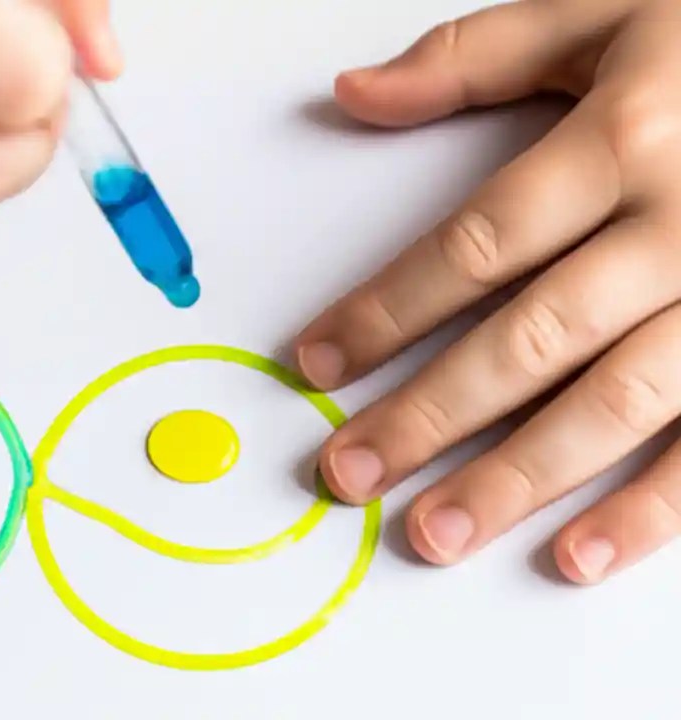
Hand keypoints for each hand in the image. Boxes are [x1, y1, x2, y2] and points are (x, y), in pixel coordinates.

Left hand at [293, 0, 680, 583]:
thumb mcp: (607, 14)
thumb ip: (475, 57)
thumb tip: (355, 93)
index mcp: (628, 139)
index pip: (475, 245)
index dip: (386, 310)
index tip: (316, 362)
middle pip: (529, 341)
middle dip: (428, 415)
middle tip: (349, 472)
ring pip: (614, 405)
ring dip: (517, 479)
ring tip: (433, 532)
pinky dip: (650, 508)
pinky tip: (577, 553)